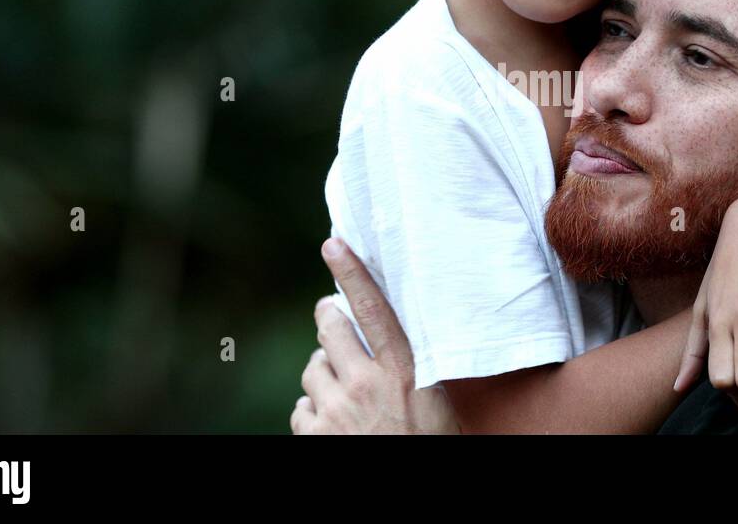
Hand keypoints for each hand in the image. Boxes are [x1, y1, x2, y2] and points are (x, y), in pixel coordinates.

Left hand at [290, 238, 460, 434]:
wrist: (416, 493)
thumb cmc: (432, 447)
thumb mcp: (435, 403)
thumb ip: (409, 368)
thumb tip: (384, 336)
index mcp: (405, 372)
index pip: (375, 309)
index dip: (352, 273)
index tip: (333, 244)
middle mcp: (366, 384)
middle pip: (330, 329)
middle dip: (328, 320)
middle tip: (331, 318)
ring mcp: (336, 412)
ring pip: (313, 369)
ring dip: (325, 375)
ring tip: (347, 395)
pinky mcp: (314, 436)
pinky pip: (302, 409)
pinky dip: (314, 413)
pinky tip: (334, 426)